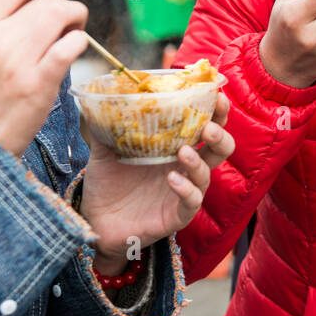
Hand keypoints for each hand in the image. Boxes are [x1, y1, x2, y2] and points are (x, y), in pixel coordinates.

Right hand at [0, 0, 87, 156]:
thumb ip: (0, 22)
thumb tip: (39, 0)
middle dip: (66, 7)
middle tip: (67, 25)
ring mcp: (17, 61)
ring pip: (63, 14)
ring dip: (77, 21)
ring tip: (72, 35)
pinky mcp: (38, 83)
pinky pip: (72, 45)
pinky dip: (80, 43)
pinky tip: (73, 52)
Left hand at [80, 96, 235, 273]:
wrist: (95, 221)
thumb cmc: (107, 184)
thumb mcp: (105, 150)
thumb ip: (108, 126)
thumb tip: (102, 96)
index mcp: (175, 146)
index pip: (207, 124)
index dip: (216, 110)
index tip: (215, 95)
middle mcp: (185, 168)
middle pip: (220, 149)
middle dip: (220, 134)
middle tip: (208, 125)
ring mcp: (184, 191)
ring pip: (207, 175)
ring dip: (198, 161)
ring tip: (183, 151)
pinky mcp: (177, 214)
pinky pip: (192, 202)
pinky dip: (186, 189)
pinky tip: (172, 179)